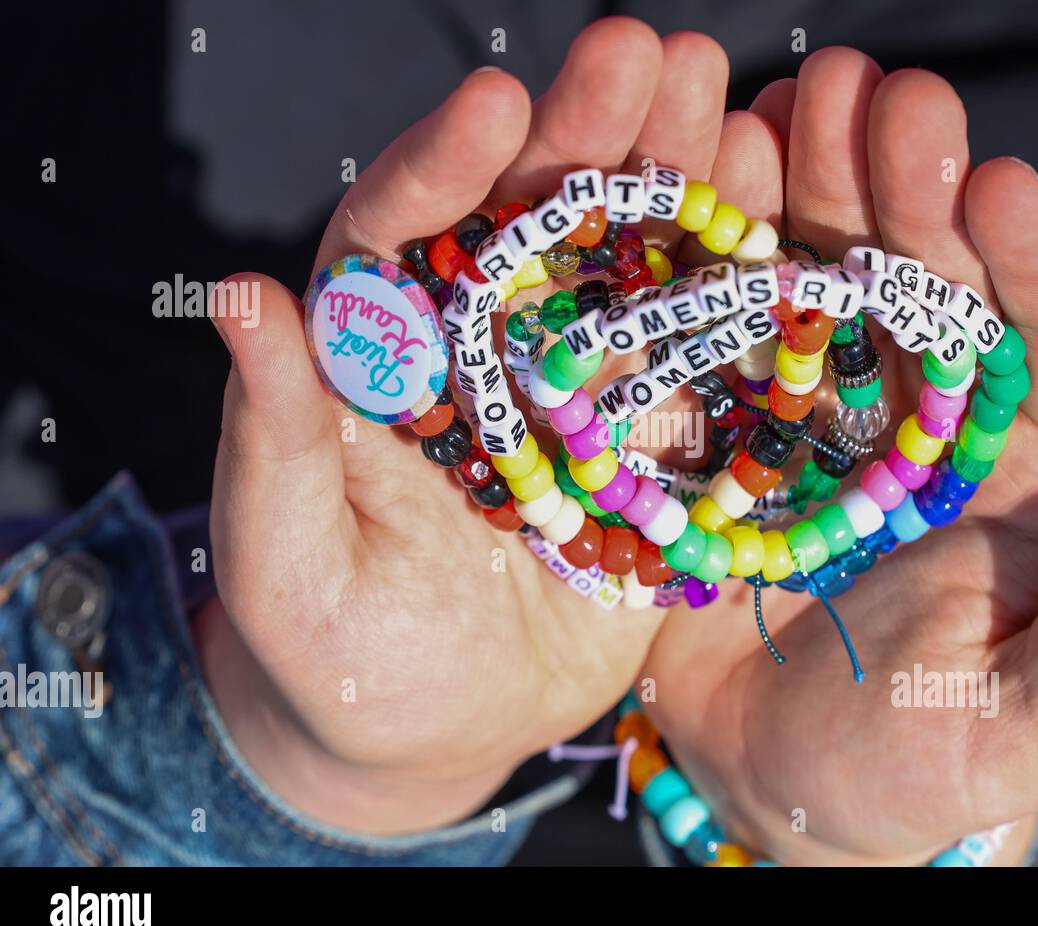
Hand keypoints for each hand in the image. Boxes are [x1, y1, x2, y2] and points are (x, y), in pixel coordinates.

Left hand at [199, 19, 747, 831]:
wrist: (429, 730)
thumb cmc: (331, 646)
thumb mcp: (285, 552)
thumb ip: (278, 431)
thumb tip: (238, 296)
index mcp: (383, 351)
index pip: (405, 230)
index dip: (448, 164)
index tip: (499, 103)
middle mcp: (484, 349)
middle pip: (537, 224)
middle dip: (590, 136)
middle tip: (649, 53)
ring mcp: (578, 392)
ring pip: (630, 273)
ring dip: (678, 188)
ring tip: (727, 103)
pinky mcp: (649, 448)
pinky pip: (698, 369)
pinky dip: (741, 303)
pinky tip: (783, 230)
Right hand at [641, 51, 1037, 863]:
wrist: (774, 787)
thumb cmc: (915, 773)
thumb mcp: (1021, 728)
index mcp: (1031, 479)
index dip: (1036, 264)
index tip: (995, 183)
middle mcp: (933, 425)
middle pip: (935, 286)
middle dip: (910, 188)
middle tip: (880, 92)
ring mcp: (827, 418)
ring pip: (830, 282)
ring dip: (810, 187)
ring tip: (786, 99)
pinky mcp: (733, 432)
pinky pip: (725, 334)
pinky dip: (710, 259)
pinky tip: (698, 181)